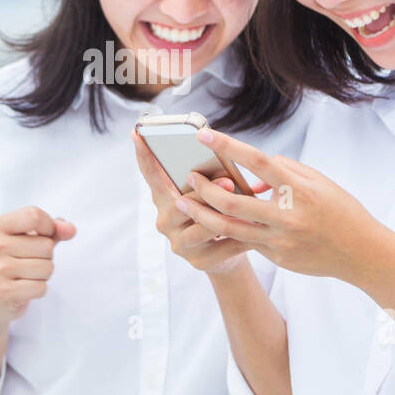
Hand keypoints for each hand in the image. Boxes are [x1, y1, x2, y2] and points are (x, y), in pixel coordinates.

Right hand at [0, 206, 76, 328]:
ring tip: (24, 276)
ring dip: (43, 275)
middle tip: (26, 264)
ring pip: (47, 268)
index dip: (48, 227)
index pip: (34, 215)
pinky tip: (23, 289)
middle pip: (46, 245)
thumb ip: (53, 229)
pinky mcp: (5, 291)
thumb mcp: (29, 240)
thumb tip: (71, 229)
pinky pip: (41, 287)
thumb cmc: (13, 264)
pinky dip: (38, 290)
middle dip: (46, 257)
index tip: (42, 236)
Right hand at [131, 129, 265, 274]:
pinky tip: (257, 233)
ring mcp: (180, 243)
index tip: (137, 132)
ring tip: (246, 210)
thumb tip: (223, 174)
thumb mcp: (208, 194)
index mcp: (164, 198)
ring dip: (225, 217)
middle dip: (206, 192)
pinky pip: (221, 247)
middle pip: (181, 202)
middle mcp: (165, 220)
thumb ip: (207, 181)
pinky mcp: (198, 261)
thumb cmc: (217, 213)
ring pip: (201, 227)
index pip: (151, 174)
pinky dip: (240, 238)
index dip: (143, 155)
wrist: (226, 256)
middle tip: (230, 182)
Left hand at [173, 128, 390, 281]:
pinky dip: (226, 230)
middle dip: (205, 189)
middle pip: (233, 202)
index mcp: (299, 189)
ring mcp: (280, 240)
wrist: (362, 254)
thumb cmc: (341, 210)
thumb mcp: (320, 181)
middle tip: (188, 176)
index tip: (204, 134)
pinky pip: (245, 241)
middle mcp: (287, 216)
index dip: (228, 147)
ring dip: (202, 214)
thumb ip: (287, 169)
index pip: (257, 162)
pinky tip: (208, 221)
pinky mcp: (277, 257)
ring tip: (184, 202)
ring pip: (229, 228)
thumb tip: (259, 160)